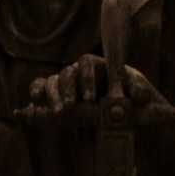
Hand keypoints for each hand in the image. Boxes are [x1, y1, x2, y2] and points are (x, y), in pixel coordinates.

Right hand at [23, 58, 173, 120]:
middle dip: (67, 90)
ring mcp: (67, 84)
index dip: (86, 79)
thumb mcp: (138, 91)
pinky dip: (37, 90)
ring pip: (54, 81)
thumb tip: (140, 94)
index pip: (87, 63)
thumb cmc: (129, 93)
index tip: (90, 98)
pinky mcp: (58, 95)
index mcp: (98, 66)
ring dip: (53, 95)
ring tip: (58, 112)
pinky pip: (42, 86)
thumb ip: (140, 90)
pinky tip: (34, 99)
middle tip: (69, 107)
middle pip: (68, 73)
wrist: (121, 107)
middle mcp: (79, 73)